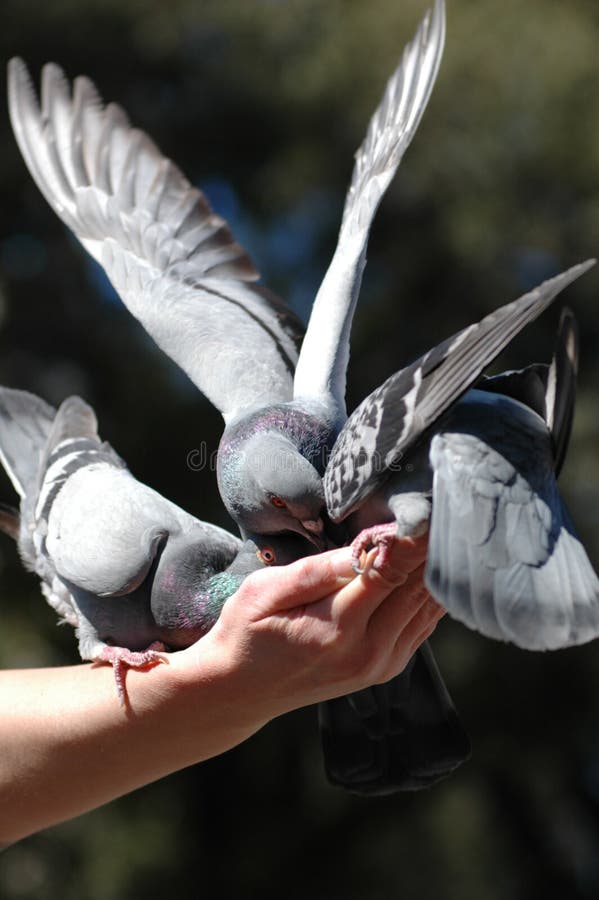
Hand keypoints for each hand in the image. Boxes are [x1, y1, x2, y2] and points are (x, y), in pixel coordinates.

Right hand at [183, 532, 442, 722]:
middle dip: (430, 549)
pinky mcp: (386, 668)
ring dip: (434, 570)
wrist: (240, 691)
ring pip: (427, 608)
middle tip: (439, 510)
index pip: (390, 574)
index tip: (424, 509)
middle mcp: (366, 652)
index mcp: (335, 629)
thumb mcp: (265, 591)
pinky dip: (428, 594)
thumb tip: (364, 547)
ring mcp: (380, 666)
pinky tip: (427, 566)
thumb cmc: (246, 631)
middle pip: (417, 590)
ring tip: (439, 530)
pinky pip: (422, 624)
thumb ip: (318, 571)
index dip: (412, 540)